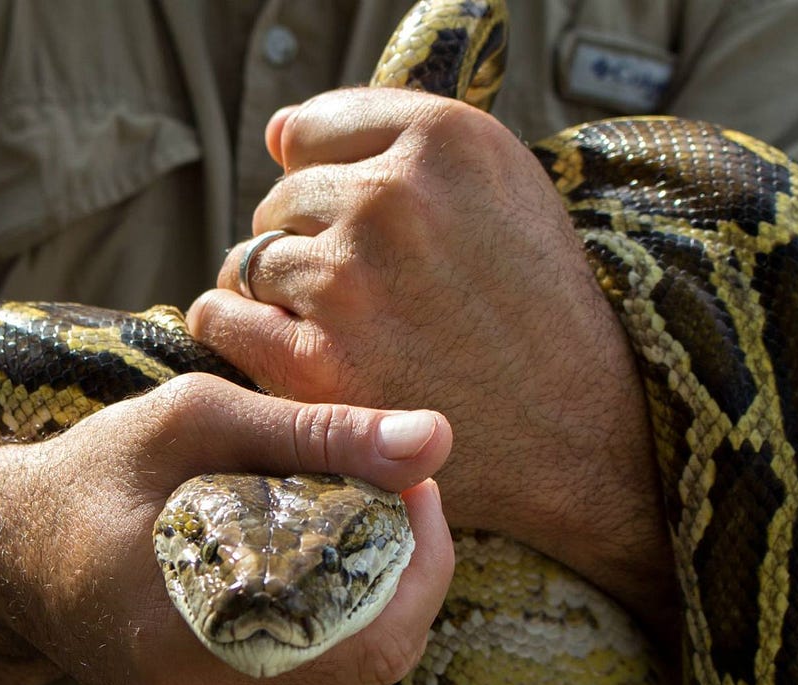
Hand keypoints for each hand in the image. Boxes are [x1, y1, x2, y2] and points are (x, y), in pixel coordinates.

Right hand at [0, 374, 453, 684]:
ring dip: (375, 597)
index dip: (419, 553)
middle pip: (380, 659)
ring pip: (362, 678)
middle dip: (403, 568)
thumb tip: (433, 441)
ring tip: (340, 526)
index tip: (413, 481)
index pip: (374, 635)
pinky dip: (341, 630)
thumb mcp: (191, 423)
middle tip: (387, 491)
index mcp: (189, 660)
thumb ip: (313, 431)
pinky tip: (306, 580)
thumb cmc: (91, 478)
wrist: (12, 556)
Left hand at [187, 87, 674, 624]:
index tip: (353, 228)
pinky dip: (234, 333)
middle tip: (360, 300)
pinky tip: (276, 353)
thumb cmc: (540, 316)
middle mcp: (392, 198)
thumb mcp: (505, 193)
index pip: (313, 129)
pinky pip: (221, 317)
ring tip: (333, 334)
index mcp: (445, 140)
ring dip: (272, 295)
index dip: (323, 182)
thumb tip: (279, 132)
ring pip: (250, 259)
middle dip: (305, 245)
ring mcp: (348, 280)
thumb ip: (403, 147)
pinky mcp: (312, 363)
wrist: (577, 441)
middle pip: (282, 200)